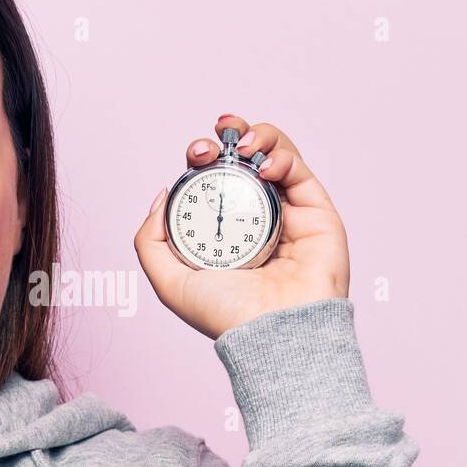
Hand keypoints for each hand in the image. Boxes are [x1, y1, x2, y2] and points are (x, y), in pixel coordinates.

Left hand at [134, 113, 350, 339]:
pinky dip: (281, 155)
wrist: (274, 332)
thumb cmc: (227, 315)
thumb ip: (150, 241)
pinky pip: (299, 170)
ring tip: (243, 142)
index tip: (195, 155)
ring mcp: (288, 213)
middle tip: (210, 146)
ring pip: (273, 155)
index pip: (210, 183)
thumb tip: (163, 194)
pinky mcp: (316, 212)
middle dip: (224, 141)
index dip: (200, 161)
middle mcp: (255, 220)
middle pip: (241, 163)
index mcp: (222, 233)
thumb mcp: (169, 281)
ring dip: (256, 135)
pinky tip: (265, 167)